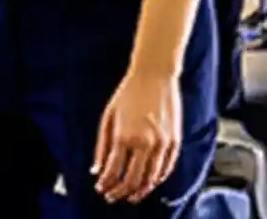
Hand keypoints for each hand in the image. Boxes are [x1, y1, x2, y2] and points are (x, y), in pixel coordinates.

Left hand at [93, 70, 181, 204]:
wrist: (154, 76)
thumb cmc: (128, 93)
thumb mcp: (108, 117)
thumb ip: (102, 146)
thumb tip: (96, 169)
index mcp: (124, 136)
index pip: (114, 171)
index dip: (107, 184)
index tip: (101, 189)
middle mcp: (145, 143)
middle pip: (132, 179)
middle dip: (121, 192)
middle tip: (113, 197)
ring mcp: (163, 144)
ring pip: (151, 178)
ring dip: (140, 190)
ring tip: (132, 196)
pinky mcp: (176, 141)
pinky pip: (167, 168)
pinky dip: (157, 179)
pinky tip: (149, 182)